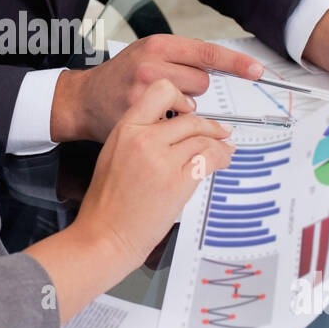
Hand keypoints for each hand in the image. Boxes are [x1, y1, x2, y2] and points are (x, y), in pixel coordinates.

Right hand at [27, 79, 235, 318]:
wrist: (104, 234)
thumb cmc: (107, 203)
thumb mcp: (114, 155)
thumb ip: (140, 136)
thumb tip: (170, 130)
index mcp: (126, 129)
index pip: (161, 92)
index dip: (181, 98)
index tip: (190, 109)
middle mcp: (143, 140)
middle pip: (190, 119)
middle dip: (210, 127)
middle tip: (219, 132)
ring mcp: (161, 160)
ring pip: (203, 139)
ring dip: (219, 144)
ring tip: (224, 149)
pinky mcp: (177, 182)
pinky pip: (208, 159)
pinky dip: (221, 158)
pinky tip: (222, 161)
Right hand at [50, 35, 264, 142]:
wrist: (85, 99)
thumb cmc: (120, 76)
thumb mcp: (147, 53)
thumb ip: (180, 57)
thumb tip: (219, 66)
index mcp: (158, 45)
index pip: (206, 52)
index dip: (235, 63)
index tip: (257, 70)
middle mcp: (152, 65)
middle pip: (203, 81)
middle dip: (193, 88)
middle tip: (170, 90)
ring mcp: (145, 92)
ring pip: (192, 103)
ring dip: (183, 106)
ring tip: (159, 105)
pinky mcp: (142, 116)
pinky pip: (176, 122)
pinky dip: (171, 123)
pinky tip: (153, 119)